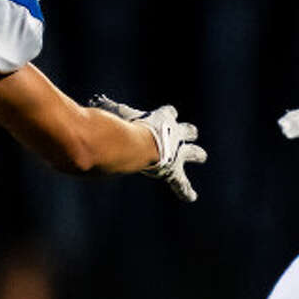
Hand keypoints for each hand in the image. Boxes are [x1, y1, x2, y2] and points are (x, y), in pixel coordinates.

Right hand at [92, 95, 207, 201]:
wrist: (138, 145)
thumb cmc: (126, 127)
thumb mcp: (119, 114)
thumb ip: (110, 109)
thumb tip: (96, 101)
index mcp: (163, 118)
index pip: (169, 112)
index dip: (168, 113)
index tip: (169, 113)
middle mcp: (175, 134)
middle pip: (187, 131)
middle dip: (188, 132)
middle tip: (192, 132)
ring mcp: (178, 153)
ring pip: (193, 153)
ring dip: (197, 154)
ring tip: (202, 156)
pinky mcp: (174, 171)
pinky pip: (182, 183)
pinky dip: (186, 191)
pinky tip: (192, 197)